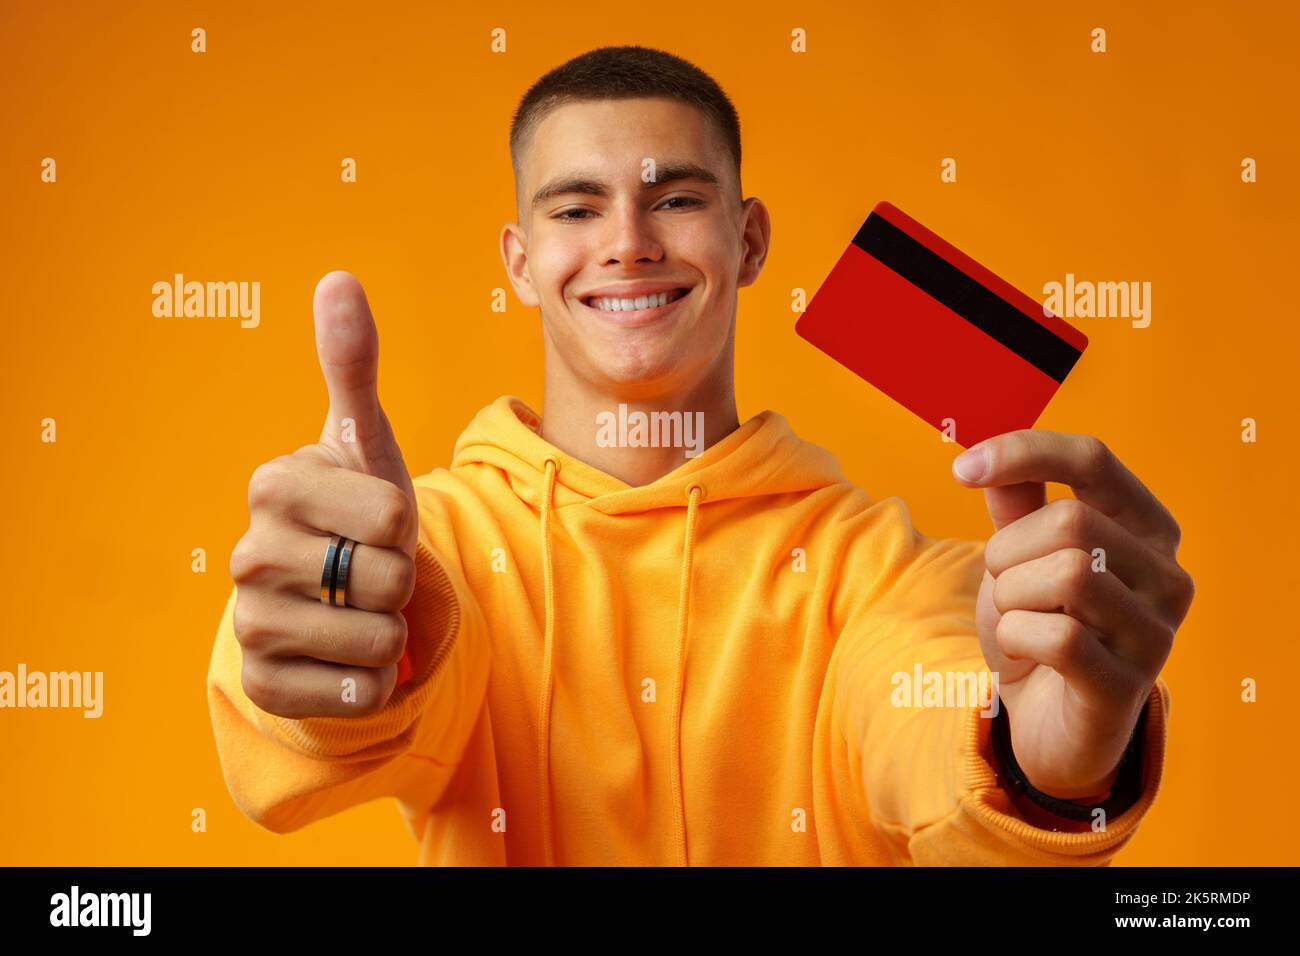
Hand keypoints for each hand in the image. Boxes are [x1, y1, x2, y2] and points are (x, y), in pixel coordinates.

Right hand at [229, 272, 420, 718]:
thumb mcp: (366, 440)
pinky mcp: (266, 684)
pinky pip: (354, 692)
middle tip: (374, 569)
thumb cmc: (359, 508)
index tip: (378, 520)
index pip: (392, 513)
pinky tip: (350, 658)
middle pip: (389, 578)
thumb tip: (338, 279)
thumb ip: (353, 364)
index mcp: (273, 484)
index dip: (407, 523)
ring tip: (364, 610)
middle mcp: (247, 554)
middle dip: (403, 580)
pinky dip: (373, 681)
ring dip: (392, 630)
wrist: (338, 596)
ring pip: (377, 639)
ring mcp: (249, 623)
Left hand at [952, 430, 1193, 799]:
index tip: (962, 469)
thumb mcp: (1023, 556)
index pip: (1093, 460)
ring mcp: (1156, 633)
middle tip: (1007, 590)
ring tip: (1018, 621)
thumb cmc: (1044, 625)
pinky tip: (1025, 656)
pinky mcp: (1128, 685)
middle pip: (1070, 522)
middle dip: (1009, 552)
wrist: (1053, 721)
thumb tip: (988, 459)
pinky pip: (1057, 637)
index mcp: (1147, 527)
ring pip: (1068, 575)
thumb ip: (1016, 504)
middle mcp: (1168, 574)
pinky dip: (1015, 640)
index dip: (1023, 453)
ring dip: (1012, 596)